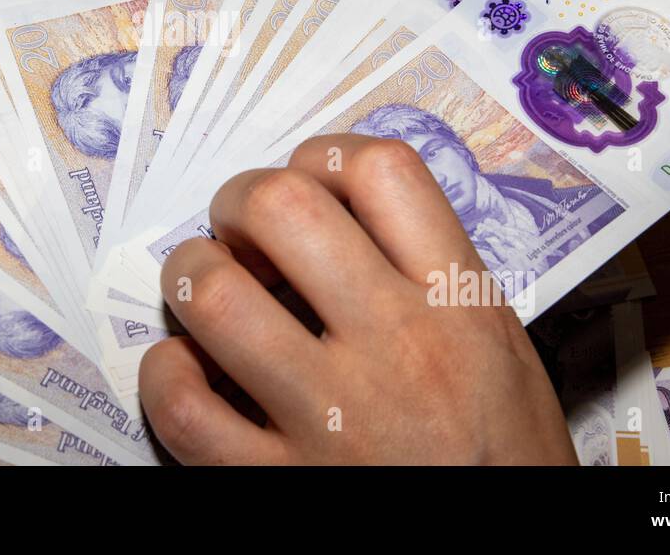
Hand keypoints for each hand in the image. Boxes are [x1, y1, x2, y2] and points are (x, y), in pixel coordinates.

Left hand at [138, 134, 578, 464]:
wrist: (505, 553)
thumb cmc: (503, 456)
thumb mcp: (500, 346)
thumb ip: (433, 271)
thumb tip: (342, 209)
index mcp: (457, 305)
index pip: (383, 171)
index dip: (325, 155)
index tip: (310, 180)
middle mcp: (395, 349)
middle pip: (284, 207)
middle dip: (240, 200)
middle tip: (241, 228)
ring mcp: (330, 419)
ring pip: (215, 296)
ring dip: (190, 275)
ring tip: (203, 287)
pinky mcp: (278, 484)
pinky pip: (183, 409)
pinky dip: (164, 375)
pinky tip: (184, 369)